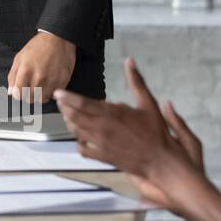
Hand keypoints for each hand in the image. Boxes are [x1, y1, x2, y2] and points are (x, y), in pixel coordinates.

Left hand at [6, 30, 75, 103]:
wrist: (58, 39)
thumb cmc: (38, 47)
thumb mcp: (19, 58)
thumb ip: (13, 76)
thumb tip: (11, 92)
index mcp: (26, 70)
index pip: (19, 94)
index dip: (18, 94)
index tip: (20, 91)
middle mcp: (39, 77)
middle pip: (30, 99)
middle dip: (28, 95)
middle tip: (30, 88)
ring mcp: (52, 80)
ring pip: (42, 99)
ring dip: (39, 95)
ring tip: (40, 86)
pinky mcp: (63, 81)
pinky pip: (54, 95)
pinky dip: (50, 92)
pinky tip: (49, 83)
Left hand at [54, 58, 205, 207]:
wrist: (162, 161)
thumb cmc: (156, 131)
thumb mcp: (148, 103)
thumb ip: (136, 81)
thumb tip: (129, 60)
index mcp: (112, 113)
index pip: (82, 103)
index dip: (67, 97)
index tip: (58, 93)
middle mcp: (102, 128)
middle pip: (74, 116)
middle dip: (65, 108)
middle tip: (61, 102)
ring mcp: (101, 143)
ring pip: (76, 131)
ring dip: (70, 123)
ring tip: (69, 116)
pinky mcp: (102, 157)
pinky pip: (83, 149)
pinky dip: (78, 142)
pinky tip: (81, 137)